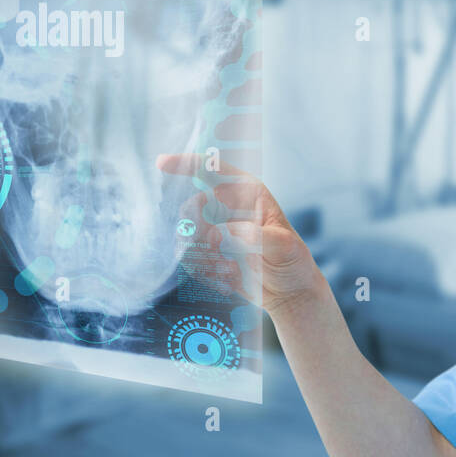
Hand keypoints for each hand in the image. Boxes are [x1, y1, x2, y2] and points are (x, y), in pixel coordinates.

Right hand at [155, 153, 323, 314]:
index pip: (214, 170)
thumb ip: (258, 236)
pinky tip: (228, 279)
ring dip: (202, 255)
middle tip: (215, 244)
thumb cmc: (293, 263)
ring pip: (187, 235)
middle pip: (192, 206)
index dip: (187, 163)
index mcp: (248, 194)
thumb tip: (227, 231)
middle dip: (195, 226)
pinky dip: (204, 271)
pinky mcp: (209, 257)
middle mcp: (227, 210)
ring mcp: (216, 233)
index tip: (162, 163)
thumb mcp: (284, 246)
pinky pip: (190, 260)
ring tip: (230, 268)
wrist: (289, 294)